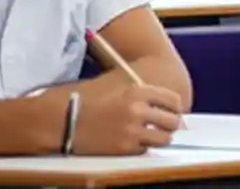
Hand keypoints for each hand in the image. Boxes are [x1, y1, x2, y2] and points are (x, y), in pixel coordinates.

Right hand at [66, 72, 184, 154]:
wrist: (64, 120)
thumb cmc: (88, 102)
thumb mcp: (117, 89)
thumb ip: (142, 96)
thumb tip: (164, 107)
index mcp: (136, 91)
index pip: (172, 100)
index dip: (175, 107)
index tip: (173, 112)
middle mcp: (137, 110)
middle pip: (173, 120)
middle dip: (171, 124)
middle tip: (165, 127)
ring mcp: (132, 130)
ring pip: (164, 138)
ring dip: (160, 138)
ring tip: (151, 136)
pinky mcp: (124, 148)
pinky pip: (146, 150)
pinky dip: (143, 147)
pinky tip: (133, 142)